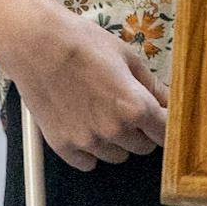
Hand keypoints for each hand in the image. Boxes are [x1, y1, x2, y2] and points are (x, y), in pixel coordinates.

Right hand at [0, 0, 168, 171]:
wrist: (38, 44)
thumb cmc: (85, 43)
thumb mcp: (126, 55)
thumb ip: (150, 84)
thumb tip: (166, 101)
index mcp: (134, 107)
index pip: (165, 134)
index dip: (167, 126)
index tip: (163, 119)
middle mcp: (113, 131)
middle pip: (143, 147)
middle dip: (142, 130)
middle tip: (128, 107)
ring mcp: (87, 142)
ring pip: (116, 156)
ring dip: (116, 140)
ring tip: (101, 110)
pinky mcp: (63, 147)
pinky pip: (88, 162)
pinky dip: (90, 149)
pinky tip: (84, 123)